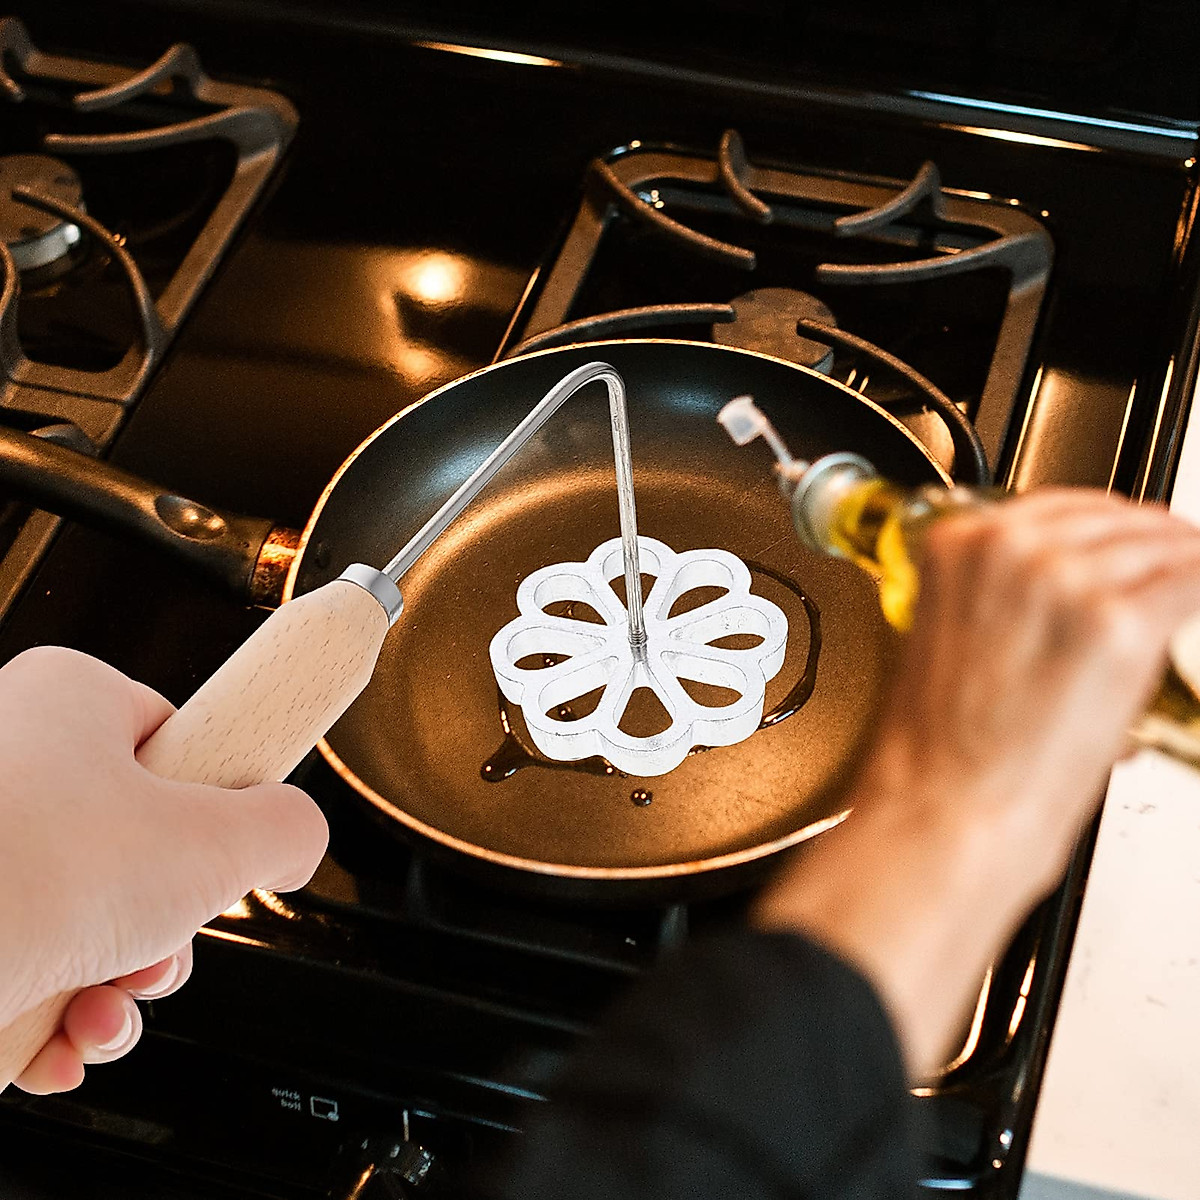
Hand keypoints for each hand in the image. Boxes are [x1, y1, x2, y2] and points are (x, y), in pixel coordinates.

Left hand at [0, 647, 327, 1093]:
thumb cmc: (27, 874)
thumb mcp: (216, 843)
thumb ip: (286, 828)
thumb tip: (296, 838)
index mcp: (69, 702)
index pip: (176, 742)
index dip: (213, 810)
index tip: (224, 849)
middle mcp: (10, 759)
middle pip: (137, 849)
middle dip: (164, 927)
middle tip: (162, 946)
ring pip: (83, 919)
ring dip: (118, 982)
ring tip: (108, 1005)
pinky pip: (24, 967)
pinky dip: (54, 1017)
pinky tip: (60, 1038)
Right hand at [754, 489, 1199, 1076]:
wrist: (946, 809)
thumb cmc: (937, 750)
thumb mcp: (942, 639)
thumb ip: (992, 593)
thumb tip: (1052, 587)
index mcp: (958, 545)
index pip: (1053, 504)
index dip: (1096, 521)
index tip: (1119, 533)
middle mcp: (1013, 550)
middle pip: (1110, 515)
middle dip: (1143, 536)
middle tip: (1169, 553)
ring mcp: (1069, 582)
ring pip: (1157, 543)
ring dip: (1179, 558)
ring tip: (1189, 576)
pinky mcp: (1121, 625)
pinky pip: (1191, 579)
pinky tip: (1198, 594)